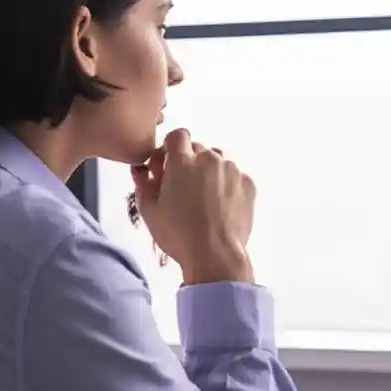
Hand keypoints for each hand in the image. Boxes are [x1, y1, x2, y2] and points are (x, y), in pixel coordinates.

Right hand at [131, 128, 255, 284]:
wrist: (215, 254)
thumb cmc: (178, 233)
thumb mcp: (149, 210)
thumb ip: (143, 183)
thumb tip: (142, 170)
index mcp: (183, 161)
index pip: (177, 135)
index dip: (170, 149)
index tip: (167, 166)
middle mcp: (210, 159)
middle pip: (198, 149)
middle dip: (189, 163)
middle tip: (183, 188)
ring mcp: (232, 171)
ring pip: (218, 162)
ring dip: (210, 173)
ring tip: (204, 199)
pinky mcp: (249, 185)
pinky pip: (235, 177)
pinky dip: (228, 186)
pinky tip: (221, 206)